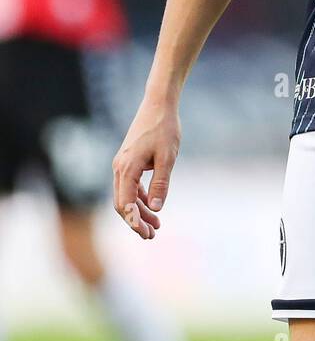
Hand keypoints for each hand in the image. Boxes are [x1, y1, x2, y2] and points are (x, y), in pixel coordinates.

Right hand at [112, 97, 180, 239]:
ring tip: (156, 226)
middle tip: (152, 236)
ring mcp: (122, 164)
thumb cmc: (165, 129)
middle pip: (122, 203)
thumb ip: (160, 184)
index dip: (134, 221)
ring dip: (139, 211)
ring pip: (126, 196)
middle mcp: (119, 167)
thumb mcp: (167, 158)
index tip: (146, 234)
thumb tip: (155, 209)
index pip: (124, 203)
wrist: (159, 104)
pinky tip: (153, 207)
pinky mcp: (129, 161)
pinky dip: (139, 198)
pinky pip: (130, 186)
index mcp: (126, 168)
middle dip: (135, 221)